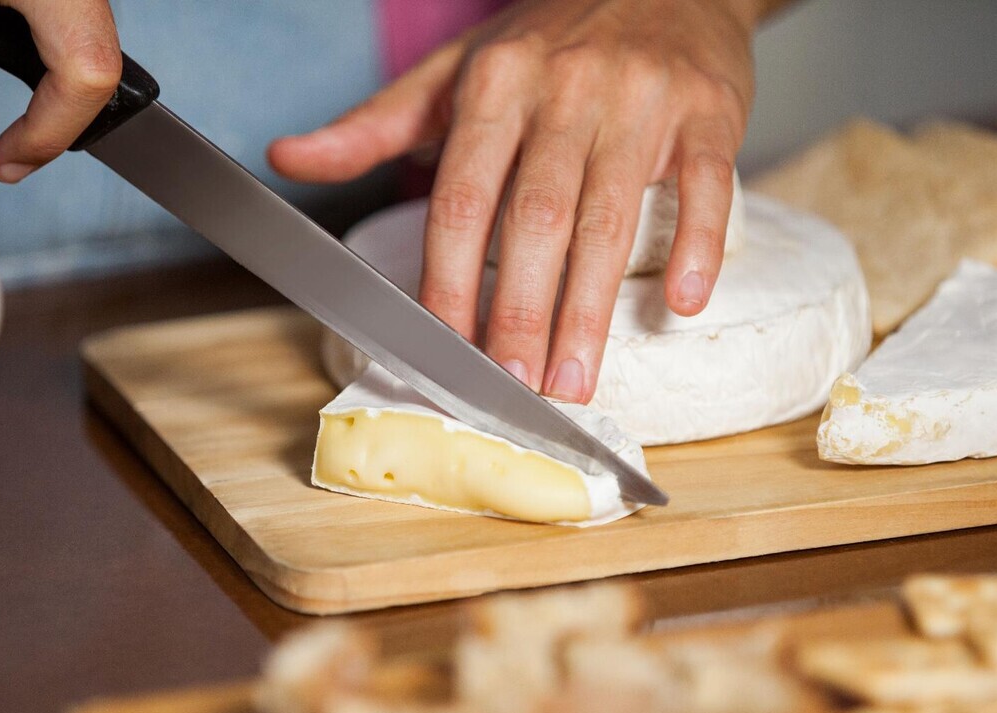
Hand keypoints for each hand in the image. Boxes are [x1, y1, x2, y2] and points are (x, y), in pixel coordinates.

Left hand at [270, 0, 767, 402]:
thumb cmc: (551, 40)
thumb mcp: (454, 72)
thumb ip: (374, 124)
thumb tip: (287, 157)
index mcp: (496, 84)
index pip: (463, 199)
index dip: (450, 281)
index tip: (446, 350)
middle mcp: (566, 88)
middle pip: (536, 218)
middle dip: (519, 312)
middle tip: (512, 388)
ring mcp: (641, 98)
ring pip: (611, 215)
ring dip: (590, 308)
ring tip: (575, 380)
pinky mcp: (709, 111)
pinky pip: (706, 185)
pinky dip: (699, 247)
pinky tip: (684, 304)